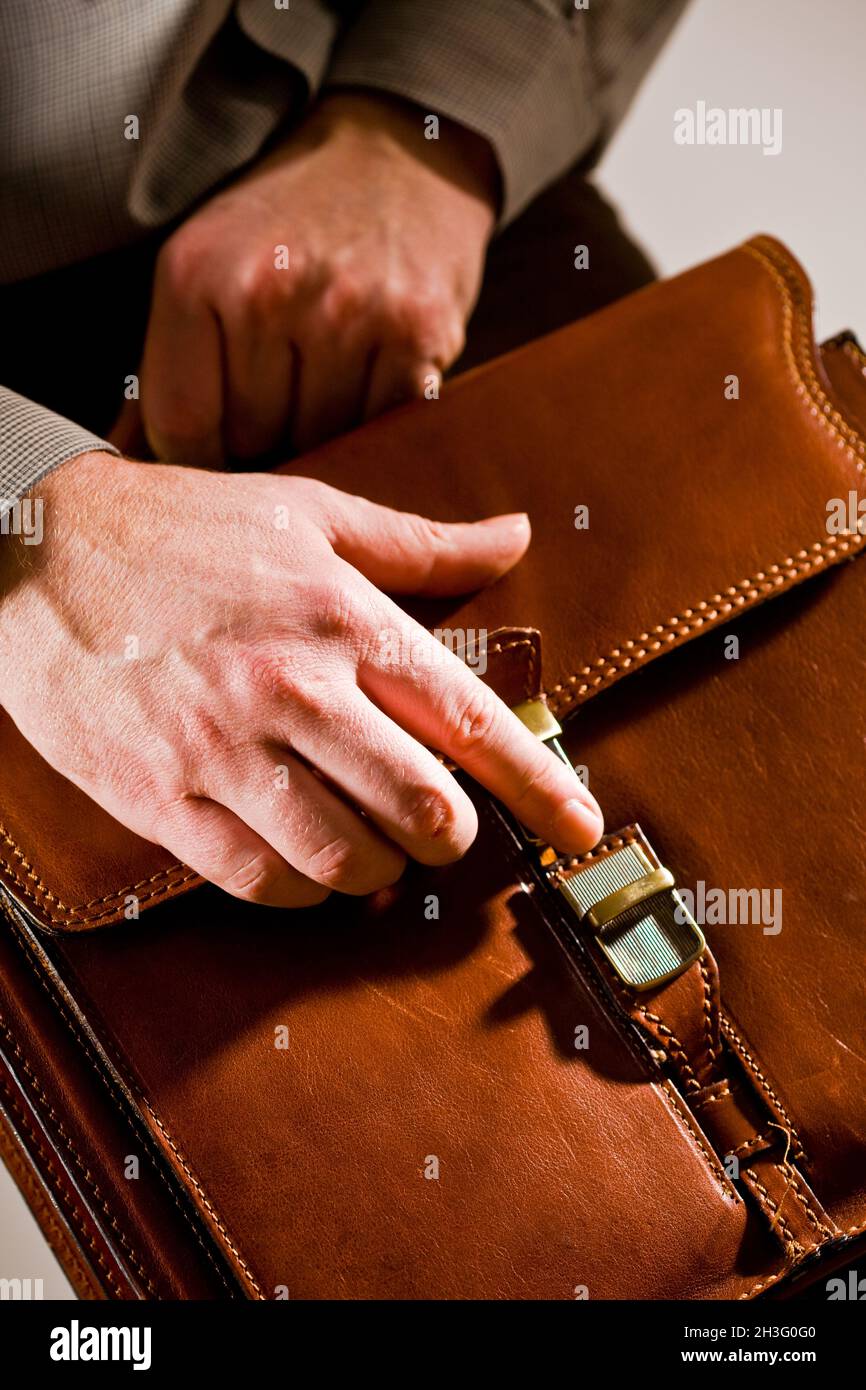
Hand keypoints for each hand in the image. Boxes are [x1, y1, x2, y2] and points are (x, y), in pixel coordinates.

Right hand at [0, 455, 601, 906]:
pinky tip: (303, 863)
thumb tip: (517, 535)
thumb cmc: (184, 531)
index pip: (470, 722)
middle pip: (423, 810)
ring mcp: (224, 752)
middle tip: (445, 828)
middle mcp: (296, 690)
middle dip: (453, 836)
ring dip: (379, 869)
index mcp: (345, 619)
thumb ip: (422, 543)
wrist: (34, 554)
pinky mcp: (161, 799)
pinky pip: (261, 882)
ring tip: (374, 847)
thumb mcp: (310, 514)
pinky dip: (301, 890)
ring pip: (347, 861)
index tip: (582, 830)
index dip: (542, 788)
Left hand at [139, 91, 498, 463]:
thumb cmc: (291, 219)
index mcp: (196, 272)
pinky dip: (378, 412)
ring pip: (320, 439)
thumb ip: (172, 358)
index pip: (181, 425)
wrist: (400, 152)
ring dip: (325, 422)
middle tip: (288, 375)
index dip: (200, 454)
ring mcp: (348, 314)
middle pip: (253, 438)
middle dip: (267, 427)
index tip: (219, 446)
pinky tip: (375, 363)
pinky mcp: (418, 334)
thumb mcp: (207, 258)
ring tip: (332, 362)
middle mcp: (269, 291)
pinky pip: (381, 425)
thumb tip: (143, 455)